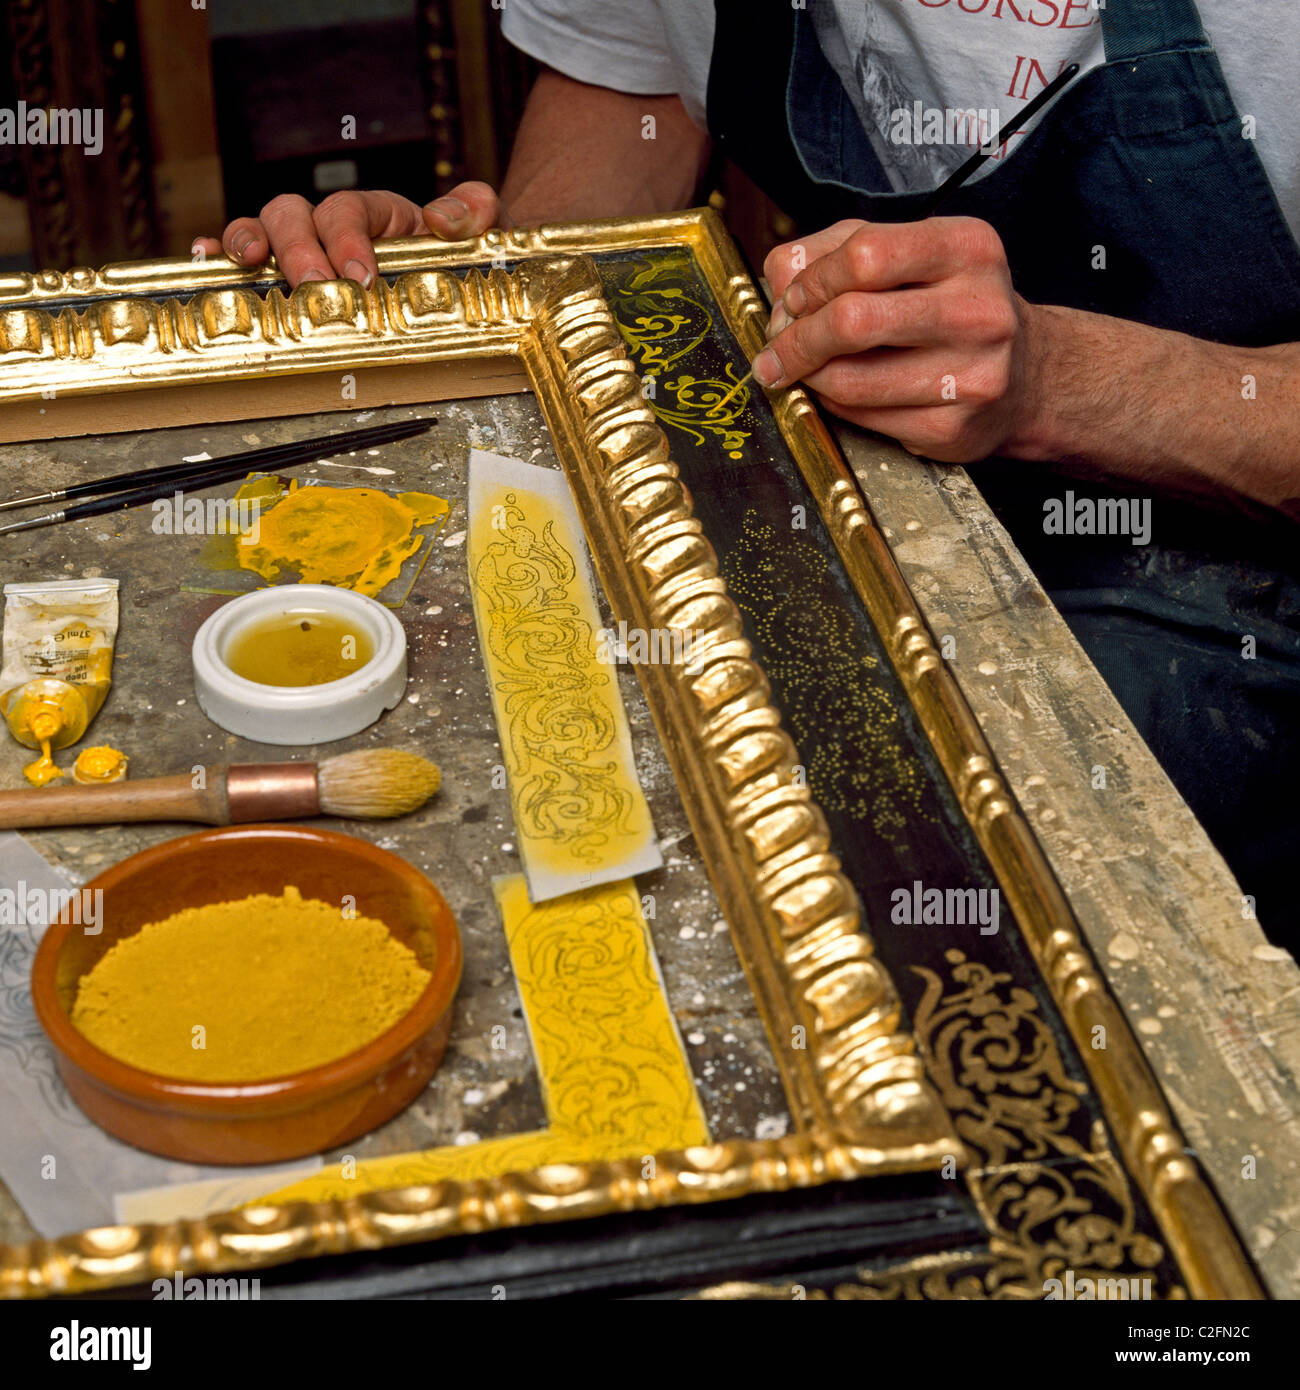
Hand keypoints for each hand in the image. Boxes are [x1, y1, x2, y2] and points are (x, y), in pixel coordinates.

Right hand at [191, 182, 501, 290]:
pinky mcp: (282, 278)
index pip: (348, 210)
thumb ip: (471, 212)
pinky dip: (220, 256)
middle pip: (295, 214)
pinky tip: (208, 263)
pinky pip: (241, 258)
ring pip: (260, 228)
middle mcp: (330, 227)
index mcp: (374, 214)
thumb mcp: (477, 233)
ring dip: (249, 243)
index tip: (360, 277)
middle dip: (299, 251)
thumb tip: (442, 216)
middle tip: (315, 290)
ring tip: (250, 265)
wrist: (451, 282)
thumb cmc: (455, 261)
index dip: (348, 238)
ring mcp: (302, 251)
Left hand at [760, 218, 1034, 461]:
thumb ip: (837, 250)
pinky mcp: (952, 426)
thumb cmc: (953, 307)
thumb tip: (778, 279)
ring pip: (849, 379)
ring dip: (808, 376)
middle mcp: (978, 309)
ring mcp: (970, 374)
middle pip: (852, 319)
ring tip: (800, 370)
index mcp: (967, 248)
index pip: (865, 254)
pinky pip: (862, 417)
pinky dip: (834, 405)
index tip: (789, 302)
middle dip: (796, 338)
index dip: (811, 281)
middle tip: (775, 349)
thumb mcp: (910, 256)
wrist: (1026, 377)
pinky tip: (839, 392)